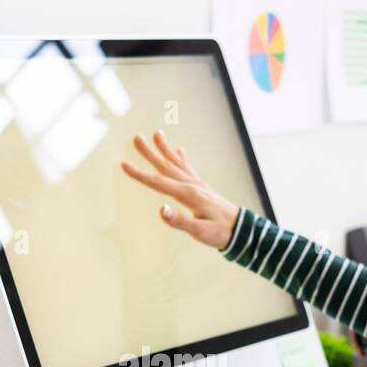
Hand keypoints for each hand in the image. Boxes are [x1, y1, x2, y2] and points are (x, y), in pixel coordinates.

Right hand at [119, 131, 240, 249]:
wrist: (242, 230)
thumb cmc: (221, 233)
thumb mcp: (200, 232)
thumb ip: (180, 221)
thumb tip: (160, 210)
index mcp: (189, 194)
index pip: (159, 182)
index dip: (140, 174)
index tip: (124, 164)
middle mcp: (193, 185)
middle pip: (166, 166)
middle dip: (150, 153)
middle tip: (136, 137)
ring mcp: (198, 185)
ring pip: (177, 164)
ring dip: (165, 149)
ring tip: (156, 134)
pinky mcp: (202, 188)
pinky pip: (188, 169)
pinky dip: (181, 158)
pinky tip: (179, 151)